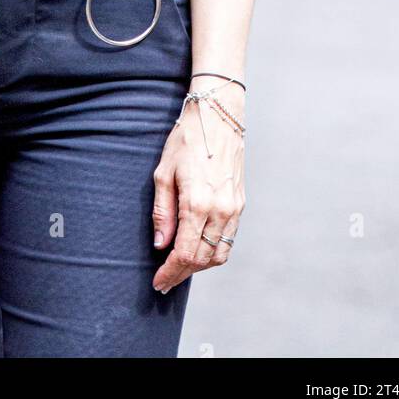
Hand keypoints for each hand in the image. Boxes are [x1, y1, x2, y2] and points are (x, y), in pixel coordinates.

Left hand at [151, 83, 244, 293]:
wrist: (217, 117)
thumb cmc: (186, 140)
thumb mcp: (163, 173)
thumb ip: (163, 212)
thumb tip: (161, 244)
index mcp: (198, 203)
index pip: (185, 253)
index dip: (171, 272)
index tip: (159, 282)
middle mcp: (220, 210)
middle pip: (203, 259)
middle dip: (183, 273)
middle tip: (165, 279)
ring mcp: (234, 208)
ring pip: (219, 253)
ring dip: (199, 265)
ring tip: (180, 266)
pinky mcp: (240, 203)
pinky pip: (228, 238)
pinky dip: (213, 250)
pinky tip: (198, 247)